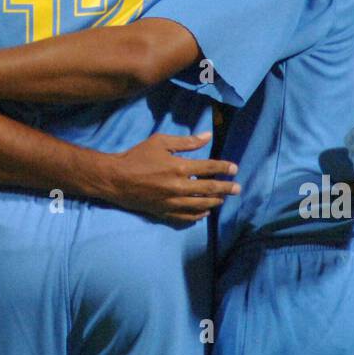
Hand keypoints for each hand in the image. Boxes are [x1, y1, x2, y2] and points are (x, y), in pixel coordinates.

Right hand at [99, 131, 238, 225]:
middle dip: (226, 188)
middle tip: (237, 188)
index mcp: (179, 167)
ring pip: (200, 206)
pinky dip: (198, 216)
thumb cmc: (137, 157)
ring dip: (214, 202)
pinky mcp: (164, 212)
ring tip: (222, 199)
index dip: (223, 168)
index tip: (234, 168)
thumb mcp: (160, 142)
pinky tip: (204, 213)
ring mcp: (172, 202)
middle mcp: (179, 187)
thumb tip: (206, 136)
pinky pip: (186, 218)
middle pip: (209, 189)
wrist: (116, 179)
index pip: (208, 168)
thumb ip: (185, 141)